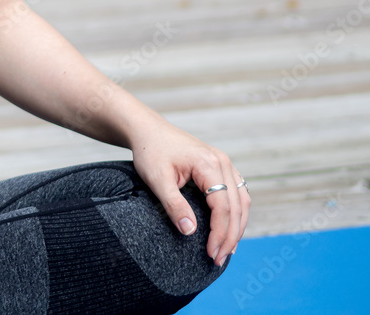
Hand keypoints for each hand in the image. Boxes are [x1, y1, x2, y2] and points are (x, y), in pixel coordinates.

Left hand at [129, 119, 249, 266]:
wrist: (147, 129)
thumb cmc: (150, 151)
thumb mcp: (157, 179)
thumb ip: (173, 204)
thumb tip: (190, 231)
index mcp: (208, 163)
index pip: (223, 206)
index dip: (219, 233)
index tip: (211, 253)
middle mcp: (222, 162)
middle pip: (237, 206)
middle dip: (230, 236)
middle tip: (218, 259)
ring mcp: (224, 162)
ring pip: (241, 201)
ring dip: (237, 227)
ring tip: (226, 250)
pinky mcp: (220, 166)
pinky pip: (236, 193)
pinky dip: (235, 213)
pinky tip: (228, 229)